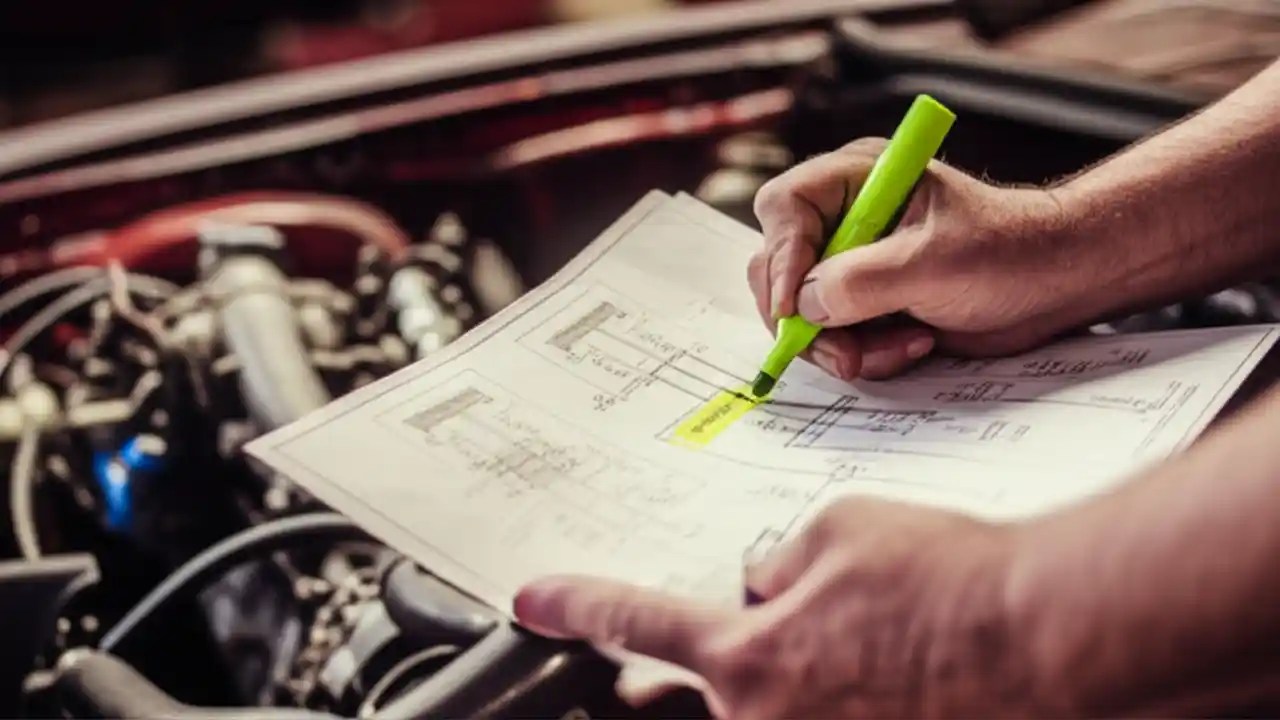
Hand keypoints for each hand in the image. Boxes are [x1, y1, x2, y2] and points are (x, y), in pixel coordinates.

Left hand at [514, 497, 1048, 718]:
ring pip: (770, 707)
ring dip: (794, 673)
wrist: (1048, 635)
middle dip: (710, 662)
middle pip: (707, 690)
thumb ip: (781, 562)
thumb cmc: (949, 576)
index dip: (576, 609)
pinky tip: (887, 663)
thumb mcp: (842, 530)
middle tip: (736, 645)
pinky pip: (827, 711)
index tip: (533, 604)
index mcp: (749, 659)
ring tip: (866, 637)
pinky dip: (838, 687)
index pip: (637, 623)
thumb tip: (766, 589)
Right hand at [749, 138, 1101, 380]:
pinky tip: (912, 345)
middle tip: (843, 353)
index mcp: (856, 178)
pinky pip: (831, 337)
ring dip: (842, 344)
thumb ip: (862, 281)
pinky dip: (864, 354)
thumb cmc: (1008, 252)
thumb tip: (805, 306)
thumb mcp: (934, 263)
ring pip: (800, 312)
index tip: (793, 308)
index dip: (781, 259)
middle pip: (777, 267)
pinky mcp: (862, 304)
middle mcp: (844, 216)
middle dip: (807, 317)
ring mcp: (850, 263)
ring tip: (902, 346)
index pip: (785, 209)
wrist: (1053, 286)